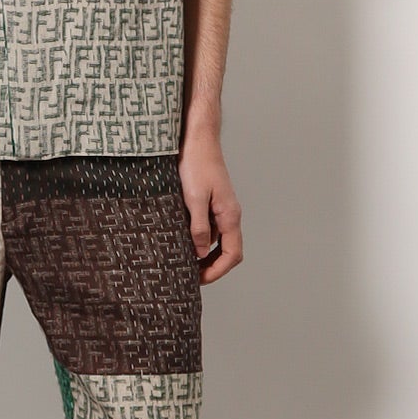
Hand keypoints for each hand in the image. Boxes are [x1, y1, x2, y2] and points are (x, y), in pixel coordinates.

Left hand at [179, 131, 242, 284]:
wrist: (197, 138)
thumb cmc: (196, 164)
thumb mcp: (193, 199)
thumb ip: (199, 227)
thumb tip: (201, 253)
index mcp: (229, 215)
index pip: (233, 254)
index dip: (218, 271)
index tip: (200, 280)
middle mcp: (229, 214)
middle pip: (229, 251)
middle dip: (212, 267)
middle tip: (191, 276)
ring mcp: (222, 208)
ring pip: (219, 241)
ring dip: (206, 254)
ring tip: (185, 262)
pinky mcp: (212, 202)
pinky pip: (211, 228)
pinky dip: (201, 239)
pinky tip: (184, 240)